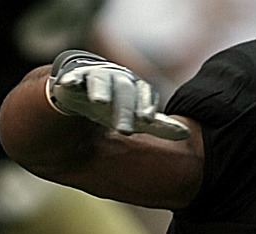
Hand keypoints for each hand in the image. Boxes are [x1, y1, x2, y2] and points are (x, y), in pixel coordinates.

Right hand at [46, 49, 188, 140]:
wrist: (86, 85)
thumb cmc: (115, 104)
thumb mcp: (136, 115)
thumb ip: (159, 125)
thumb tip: (187, 134)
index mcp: (134, 88)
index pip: (143, 95)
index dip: (145, 105)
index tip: (148, 119)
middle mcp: (116, 80)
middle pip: (123, 92)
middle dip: (125, 109)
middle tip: (125, 130)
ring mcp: (95, 78)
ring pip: (100, 82)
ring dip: (101, 90)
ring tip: (100, 101)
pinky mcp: (74, 79)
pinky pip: (73, 78)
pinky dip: (71, 80)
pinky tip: (68, 84)